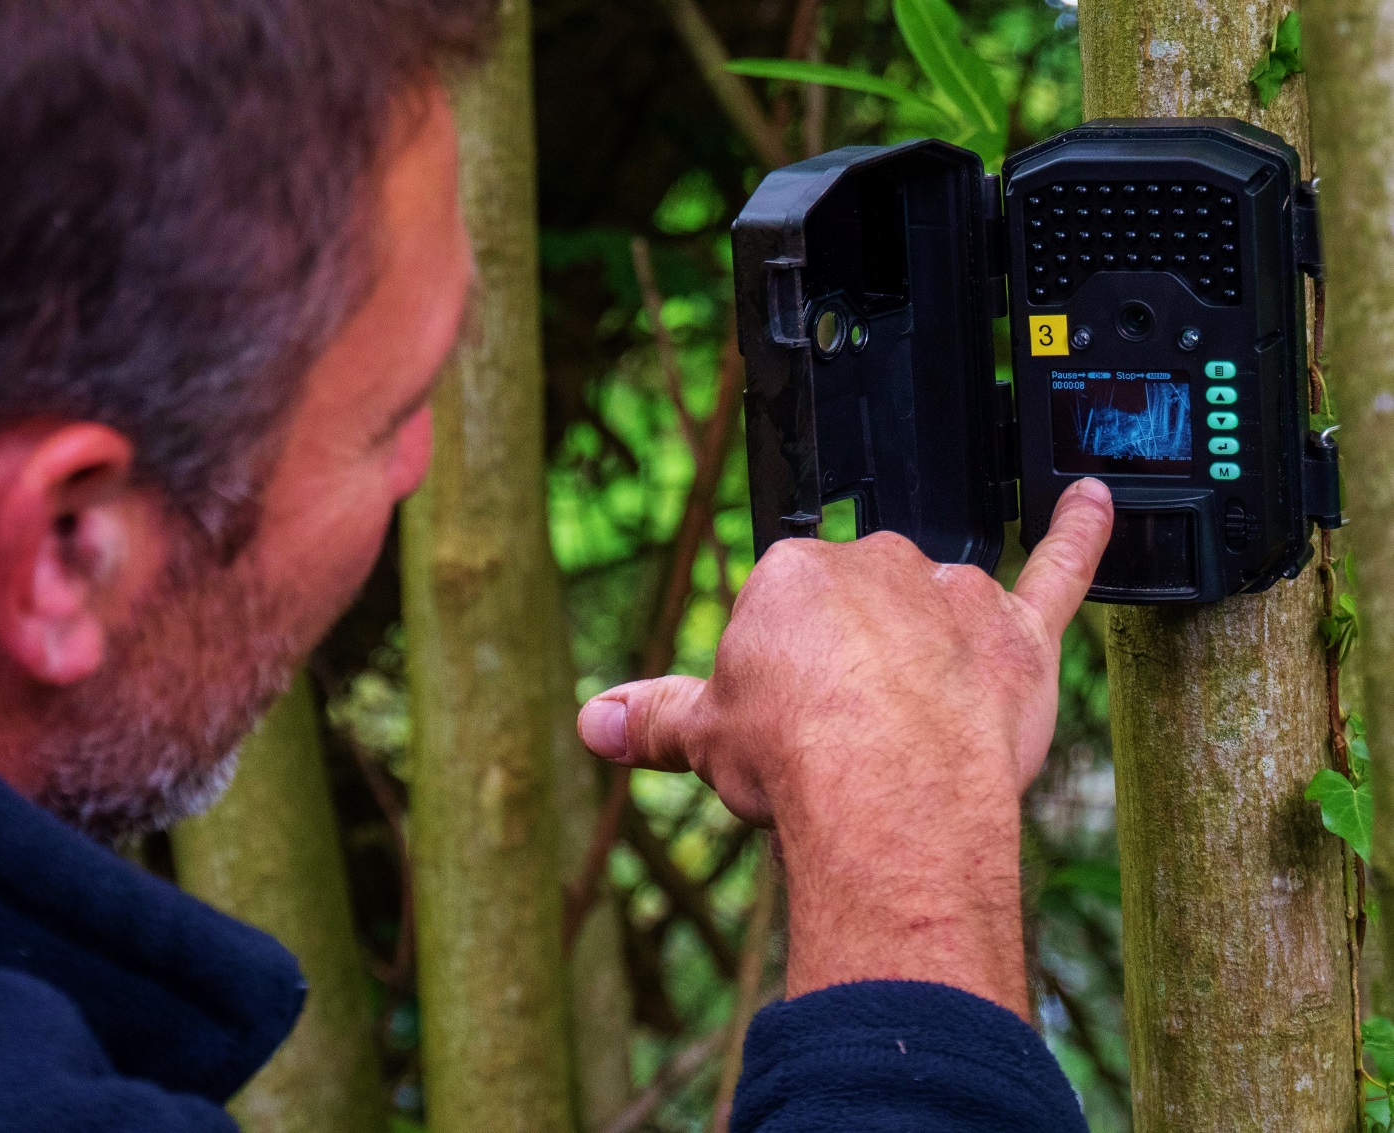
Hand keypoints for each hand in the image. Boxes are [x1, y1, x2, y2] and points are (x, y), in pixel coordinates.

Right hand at [577, 478, 1113, 1015]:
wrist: (886, 797)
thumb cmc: (796, 759)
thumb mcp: (704, 739)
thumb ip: (653, 719)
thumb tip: (592, 724)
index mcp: (791, 574)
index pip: (786, 611)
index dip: (786, 675)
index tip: (788, 720)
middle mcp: (873, 562)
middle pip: (860, 604)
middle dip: (851, 662)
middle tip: (840, 736)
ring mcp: (949, 595)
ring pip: (935, 606)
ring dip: (924, 648)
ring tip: (905, 731)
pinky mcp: (1017, 634)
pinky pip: (1056, 570)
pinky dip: (1079, 535)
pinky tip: (1093, 501)